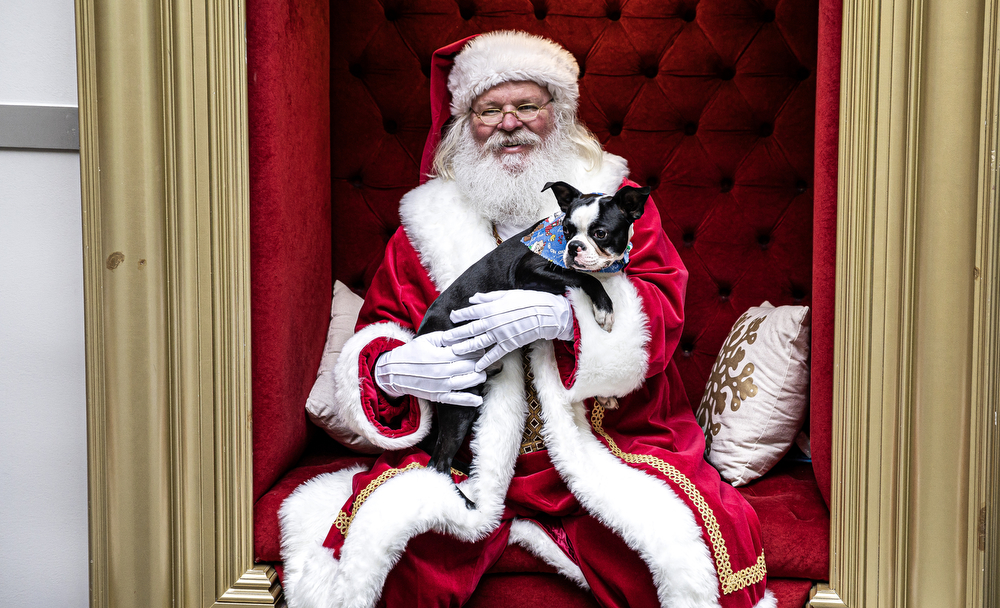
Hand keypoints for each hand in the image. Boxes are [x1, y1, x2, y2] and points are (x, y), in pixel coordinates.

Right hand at [374, 331, 486, 406]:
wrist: (393, 372)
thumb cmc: (411, 353)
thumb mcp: (427, 339)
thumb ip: (447, 337)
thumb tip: (465, 334)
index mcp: (440, 355)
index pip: (467, 352)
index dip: (477, 349)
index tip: (481, 347)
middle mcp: (443, 371)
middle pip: (471, 366)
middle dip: (480, 361)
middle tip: (483, 359)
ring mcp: (441, 385)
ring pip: (469, 381)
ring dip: (479, 377)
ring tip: (481, 372)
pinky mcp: (438, 396)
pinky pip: (457, 399)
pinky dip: (469, 400)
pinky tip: (478, 399)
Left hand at [444, 290, 574, 371]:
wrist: (545, 314)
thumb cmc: (527, 300)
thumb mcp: (506, 294)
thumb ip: (488, 297)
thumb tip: (473, 298)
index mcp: (491, 308)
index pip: (470, 312)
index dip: (460, 315)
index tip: (451, 316)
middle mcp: (492, 322)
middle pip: (470, 329)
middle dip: (456, 334)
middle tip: (445, 339)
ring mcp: (499, 335)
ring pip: (478, 343)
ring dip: (465, 348)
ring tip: (454, 352)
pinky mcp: (508, 344)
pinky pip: (494, 354)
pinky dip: (485, 361)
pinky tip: (476, 366)